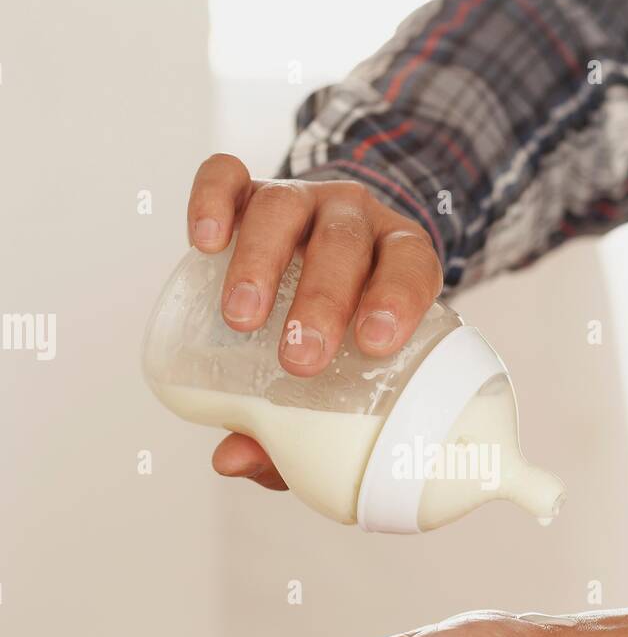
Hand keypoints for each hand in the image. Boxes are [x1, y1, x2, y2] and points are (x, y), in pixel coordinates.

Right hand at [187, 154, 442, 489]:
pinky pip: (227, 176)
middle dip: (322, 298)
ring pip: (284, 207)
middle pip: (343, 243)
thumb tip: (231, 460)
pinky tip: (205, 239)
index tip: (373, 345)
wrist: (311, 263)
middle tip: (298, 357)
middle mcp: (354, 219)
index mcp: (399, 259)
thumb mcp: (336, 381)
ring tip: (242, 318)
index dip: (398, 298)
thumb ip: (293, 430)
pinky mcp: (247, 190)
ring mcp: (300, 199)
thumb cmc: (332, 340)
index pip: (412, 266)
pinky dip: (214, 199)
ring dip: (263, 260)